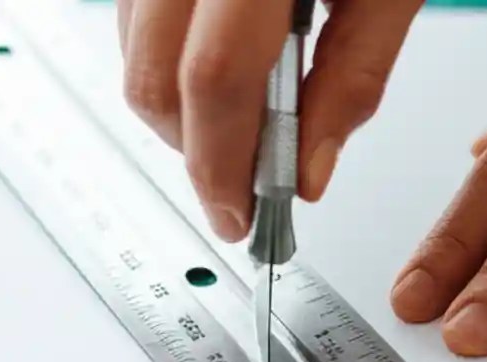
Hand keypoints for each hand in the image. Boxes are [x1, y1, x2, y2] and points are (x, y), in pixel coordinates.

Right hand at [117, 0, 422, 240]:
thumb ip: (353, 78)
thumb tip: (308, 171)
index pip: (217, 78)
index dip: (223, 163)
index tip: (244, 216)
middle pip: (154, 78)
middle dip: (194, 154)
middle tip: (243, 191)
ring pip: (132, 55)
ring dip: (178, 116)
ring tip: (240, 134)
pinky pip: (134, 20)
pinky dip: (168, 68)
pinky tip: (220, 79)